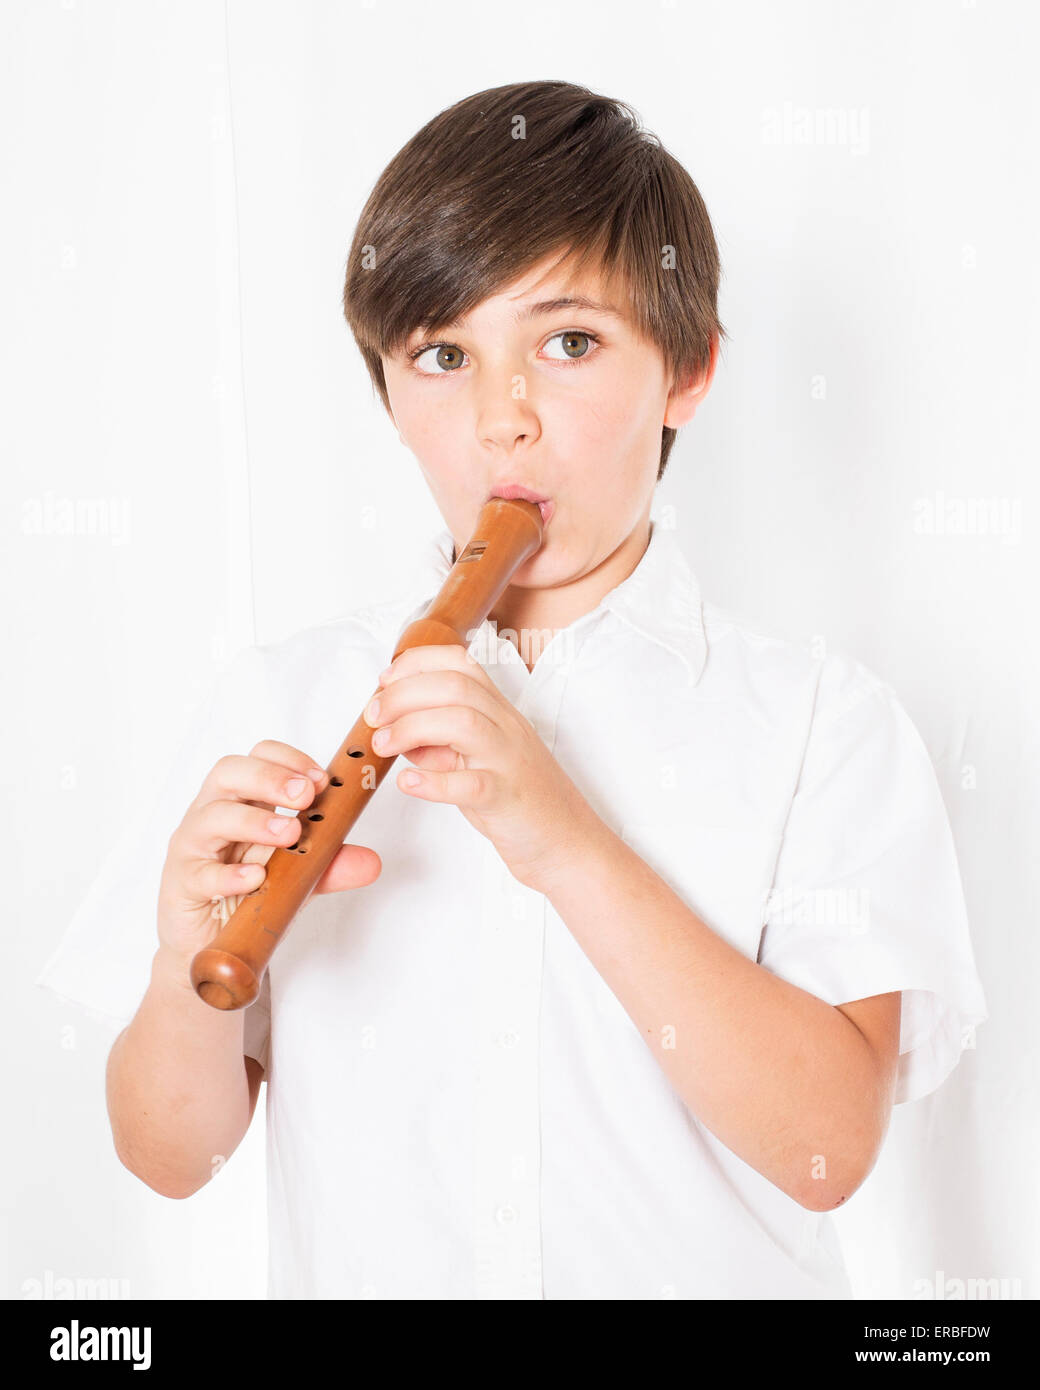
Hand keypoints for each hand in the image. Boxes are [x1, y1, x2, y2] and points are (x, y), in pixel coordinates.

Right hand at [157, 740, 381, 970]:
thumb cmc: (248, 894)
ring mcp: (193, 848)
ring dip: (255, 821)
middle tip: (305, 795)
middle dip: (269, 777)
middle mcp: (212, 814)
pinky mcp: (181, 884)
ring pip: (212, 817)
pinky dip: (229, 874)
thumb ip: (329, 865)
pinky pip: (200, 873)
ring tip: (289, 834)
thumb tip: (372, 862)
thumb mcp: (297, 876)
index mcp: (241, 800)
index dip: (288, 760)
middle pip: (228, 773)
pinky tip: (255, 878)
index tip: (321, 778)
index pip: (257, 757)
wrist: (209, 943)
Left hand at [364, 644, 596, 891]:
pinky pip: (471, 784)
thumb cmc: (518, 800)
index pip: (460, 664)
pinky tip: (408, 783)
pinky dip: (434, 782)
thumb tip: (396, 730)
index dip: (417, 664)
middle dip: (404, 693)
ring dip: (412, 727)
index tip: (385, 680)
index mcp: (498, 712)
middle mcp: (506, 728)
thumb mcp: (476, 760)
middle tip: (374, 715)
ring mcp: (508, 761)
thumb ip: (439, 743)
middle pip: (455, 686)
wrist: (567, 842)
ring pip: (463, 722)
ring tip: (383, 745)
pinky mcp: (507, 799)